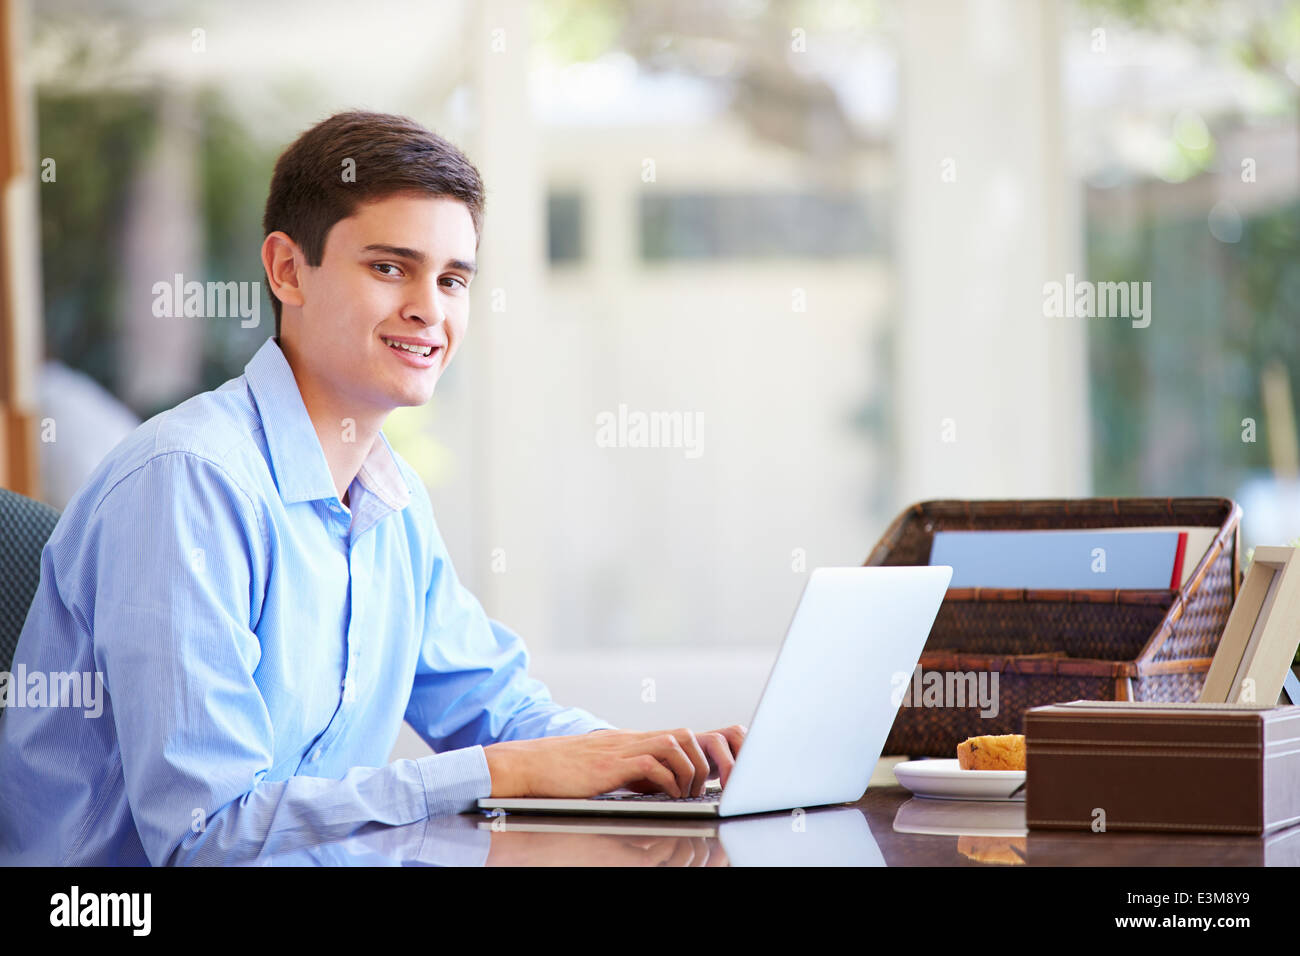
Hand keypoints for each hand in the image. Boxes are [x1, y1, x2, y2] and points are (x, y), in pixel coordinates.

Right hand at [483, 724, 746, 798]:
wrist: (527, 765)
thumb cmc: (560, 771)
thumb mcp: (602, 768)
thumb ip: (629, 771)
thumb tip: (655, 785)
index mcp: (629, 741)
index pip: (676, 736)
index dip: (697, 755)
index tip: (706, 777)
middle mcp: (629, 740)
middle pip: (684, 734)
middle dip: (700, 762)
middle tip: (699, 788)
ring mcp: (621, 749)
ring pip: (675, 744)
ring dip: (688, 771)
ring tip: (686, 794)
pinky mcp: (611, 764)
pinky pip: (653, 763)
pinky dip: (667, 781)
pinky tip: (665, 796)